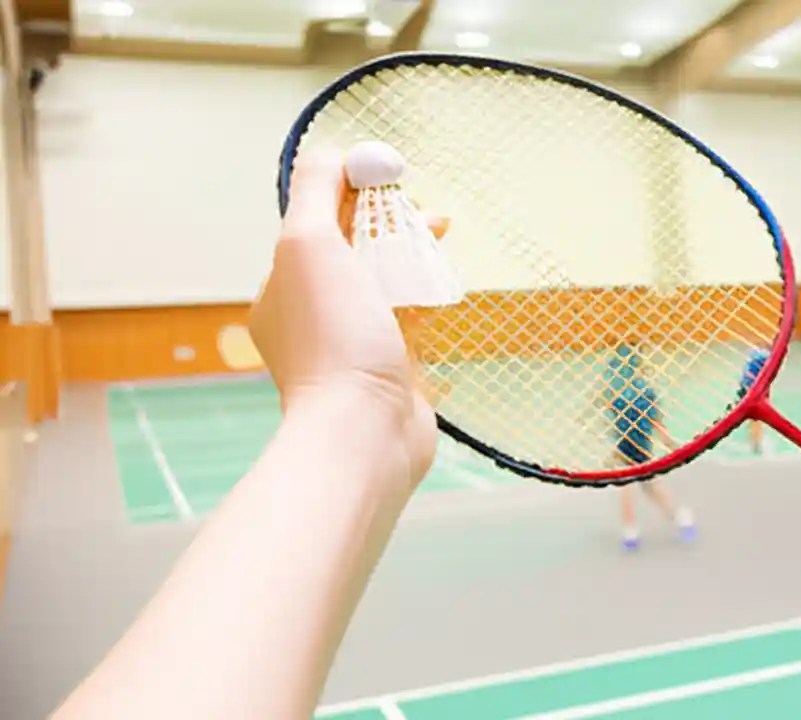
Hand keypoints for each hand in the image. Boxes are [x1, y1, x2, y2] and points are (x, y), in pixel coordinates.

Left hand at [250, 148, 436, 480]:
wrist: (365, 431)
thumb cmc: (334, 338)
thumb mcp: (310, 244)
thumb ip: (317, 190)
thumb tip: (330, 150)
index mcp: (284, 286)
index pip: (320, 220)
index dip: (357, 191)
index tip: (393, 178)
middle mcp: (313, 315)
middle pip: (357, 248)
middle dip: (393, 222)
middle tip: (429, 215)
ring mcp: (352, 344)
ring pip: (387, 282)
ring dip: (414, 256)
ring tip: (442, 242)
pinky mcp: (391, 368)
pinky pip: (408, 319)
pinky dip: (426, 296)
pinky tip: (443, 288)